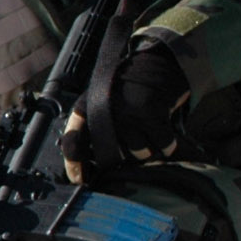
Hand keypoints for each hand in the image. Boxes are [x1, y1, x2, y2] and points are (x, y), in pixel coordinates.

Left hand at [63, 41, 190, 176]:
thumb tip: (85, 169)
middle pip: (110, 157)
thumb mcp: (100, 102)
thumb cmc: (127, 89)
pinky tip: (164, 128)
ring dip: (148, 148)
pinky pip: (162, 145)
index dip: (75, 166)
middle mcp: (102, 110)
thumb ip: (91, 130)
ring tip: (148, 128)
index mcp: (86, 107)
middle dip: (122, 159)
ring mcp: (126, 111)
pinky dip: (167, 142)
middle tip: (133, 143)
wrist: (156, 61)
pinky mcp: (151, 111)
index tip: (80, 180)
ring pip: (139, 154)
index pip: (73, 143)